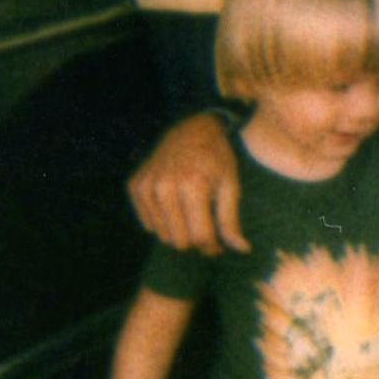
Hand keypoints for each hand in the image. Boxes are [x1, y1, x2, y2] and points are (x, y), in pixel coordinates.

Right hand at [129, 114, 247, 253]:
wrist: (190, 129)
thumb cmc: (216, 158)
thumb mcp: (231, 185)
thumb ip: (231, 220)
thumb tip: (242, 250)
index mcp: (193, 186)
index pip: (200, 236)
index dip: (212, 247)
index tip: (219, 247)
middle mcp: (165, 188)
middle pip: (179, 241)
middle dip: (195, 240)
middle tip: (206, 227)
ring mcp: (146, 187)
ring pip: (162, 236)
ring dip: (179, 231)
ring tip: (191, 213)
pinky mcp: (135, 187)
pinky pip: (148, 224)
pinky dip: (163, 222)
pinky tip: (175, 205)